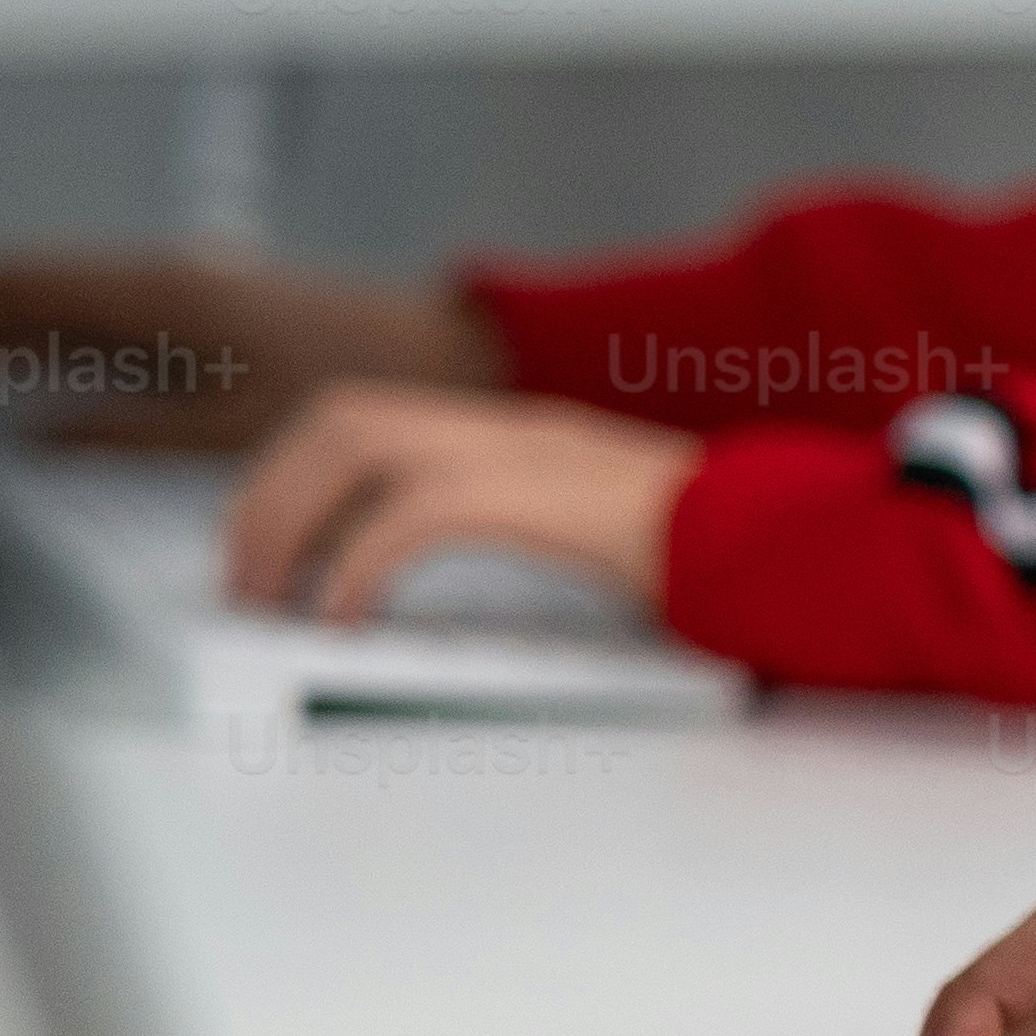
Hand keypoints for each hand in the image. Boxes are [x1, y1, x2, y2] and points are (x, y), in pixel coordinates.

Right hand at [0, 250, 498, 451]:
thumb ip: (125, 436)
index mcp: (155, 295)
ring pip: (49, 294)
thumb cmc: (360, 386)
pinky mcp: (199, 302)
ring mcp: (176, 284)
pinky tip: (27, 386)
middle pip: (13, 285)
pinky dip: (37, 339)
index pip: (6, 289)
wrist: (445, 356)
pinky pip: (91, 309)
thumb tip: (31, 441)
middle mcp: (158, 275)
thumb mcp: (235, 433)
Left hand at [221, 385, 696, 621]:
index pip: (363, 415)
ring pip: (352, 447)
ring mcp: (525, 453)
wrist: (789, 542)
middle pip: (337, 418)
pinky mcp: (538, 497)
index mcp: (520, 434)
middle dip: (267, 498)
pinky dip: (356, 567)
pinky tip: (346, 621)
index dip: (289, 474)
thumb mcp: (601, 536)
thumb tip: (436, 572)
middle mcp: (510, 427)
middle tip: (245, 580)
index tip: (264, 545)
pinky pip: (407, 519)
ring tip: (277, 598)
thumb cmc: (715, 557)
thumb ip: (530, 529)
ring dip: (291, 523)